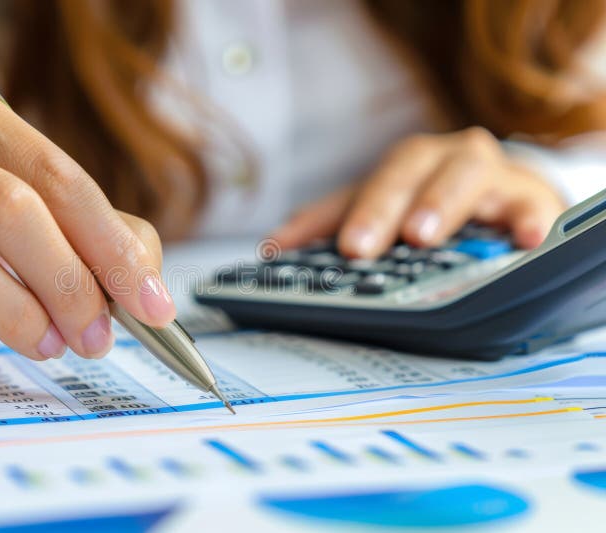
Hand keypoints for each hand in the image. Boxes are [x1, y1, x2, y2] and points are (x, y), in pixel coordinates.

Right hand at [0, 78, 174, 380]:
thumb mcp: (19, 187)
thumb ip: (92, 228)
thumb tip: (143, 281)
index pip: (55, 176)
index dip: (111, 245)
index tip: (151, 303)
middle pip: (4, 209)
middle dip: (66, 281)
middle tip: (96, 335)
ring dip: (12, 312)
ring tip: (48, 345)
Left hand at [272, 127, 566, 256]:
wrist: (514, 199)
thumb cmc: (440, 207)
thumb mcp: (387, 214)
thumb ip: (331, 226)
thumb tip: (273, 247)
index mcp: (403, 168)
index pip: (359, 188)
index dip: (328, 218)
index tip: (303, 249)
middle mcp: (440, 160)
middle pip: (406, 170)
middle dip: (378, 208)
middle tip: (358, 247)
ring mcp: (487, 175)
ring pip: (464, 172)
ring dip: (439, 202)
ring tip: (421, 236)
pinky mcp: (530, 196)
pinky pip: (530, 205)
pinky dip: (527, 219)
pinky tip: (522, 240)